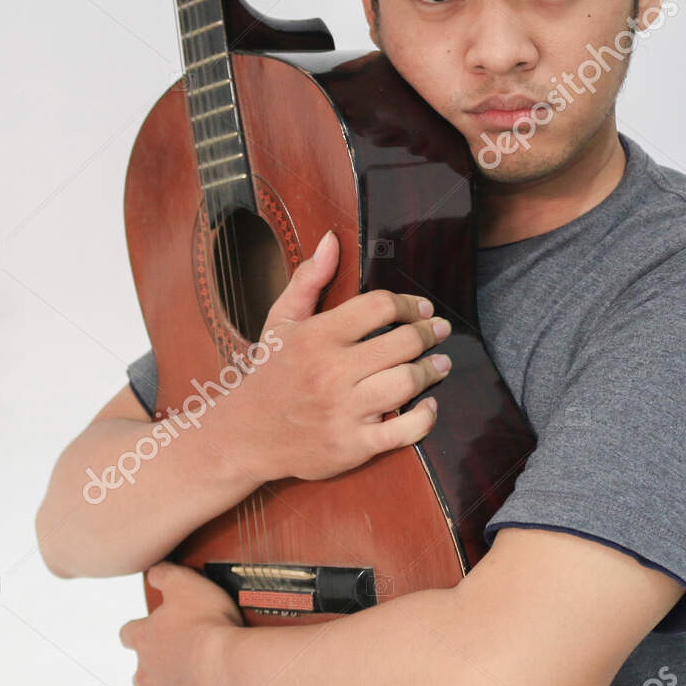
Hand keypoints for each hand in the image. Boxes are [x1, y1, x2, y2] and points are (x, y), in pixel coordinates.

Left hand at [118, 562, 241, 685]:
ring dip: (171, 679)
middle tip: (175, 650)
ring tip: (192, 668)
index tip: (151, 622)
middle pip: (139, 670)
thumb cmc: (205, 625)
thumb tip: (155, 570)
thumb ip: (164, 574)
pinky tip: (206, 682)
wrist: (226, 665)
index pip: (128, 633)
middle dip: (152, 662)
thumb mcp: (183, 582)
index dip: (139, 627)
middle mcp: (148, 669)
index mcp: (144, 638)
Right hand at [228, 229, 453, 482]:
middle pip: (403, 344)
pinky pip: (404, 430)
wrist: (245, 436)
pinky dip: (425, 417)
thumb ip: (308, 279)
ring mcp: (344, 411)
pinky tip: (429, 405)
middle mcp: (331, 372)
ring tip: (440, 364)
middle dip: (430, 334)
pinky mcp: (353, 446)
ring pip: (407, 383)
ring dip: (433, 371)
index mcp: (317, 336)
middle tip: (440, 332)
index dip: (408, 305)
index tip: (421, 309)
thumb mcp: (281, 322)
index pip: (379, 307)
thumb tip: (332, 239)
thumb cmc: (270, 374)